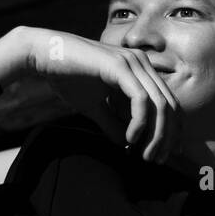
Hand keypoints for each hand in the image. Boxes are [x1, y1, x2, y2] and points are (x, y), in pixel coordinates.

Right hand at [23, 27, 181, 161]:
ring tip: (145, 155)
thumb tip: (125, 145)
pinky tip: (130, 139)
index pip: (170, 103)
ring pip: (160, 105)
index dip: (173, 131)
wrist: (41, 55)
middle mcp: (142, 63)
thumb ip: (113, 124)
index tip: (166, 154)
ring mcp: (132, 62)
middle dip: (168, 138)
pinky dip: (139, 123)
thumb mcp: (95, 107)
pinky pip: (140, 100)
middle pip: (171, 106)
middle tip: (156, 160)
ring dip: (156, 135)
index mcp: (141, 70)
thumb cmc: (67, 77)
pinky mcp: (120, 66)